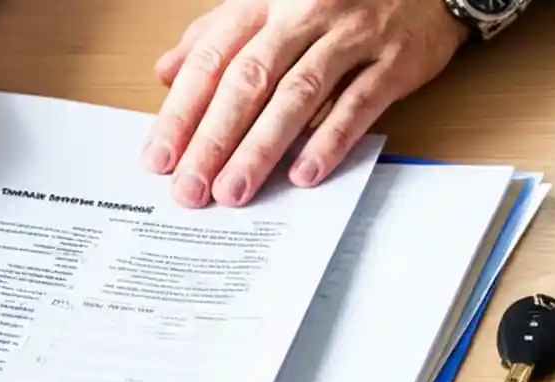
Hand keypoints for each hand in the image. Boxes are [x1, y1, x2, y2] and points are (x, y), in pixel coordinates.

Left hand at [145, 0, 467, 207]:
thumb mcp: (272, 4)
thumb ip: (217, 34)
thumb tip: (166, 73)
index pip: (213, 56)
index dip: (183, 109)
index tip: (161, 157)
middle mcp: (303, 11)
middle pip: (249, 79)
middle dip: (215, 139)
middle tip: (192, 187)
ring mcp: (351, 35)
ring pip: (297, 94)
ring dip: (262, 147)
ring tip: (236, 190)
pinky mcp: (393, 61)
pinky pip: (357, 104)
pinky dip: (329, 140)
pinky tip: (304, 174)